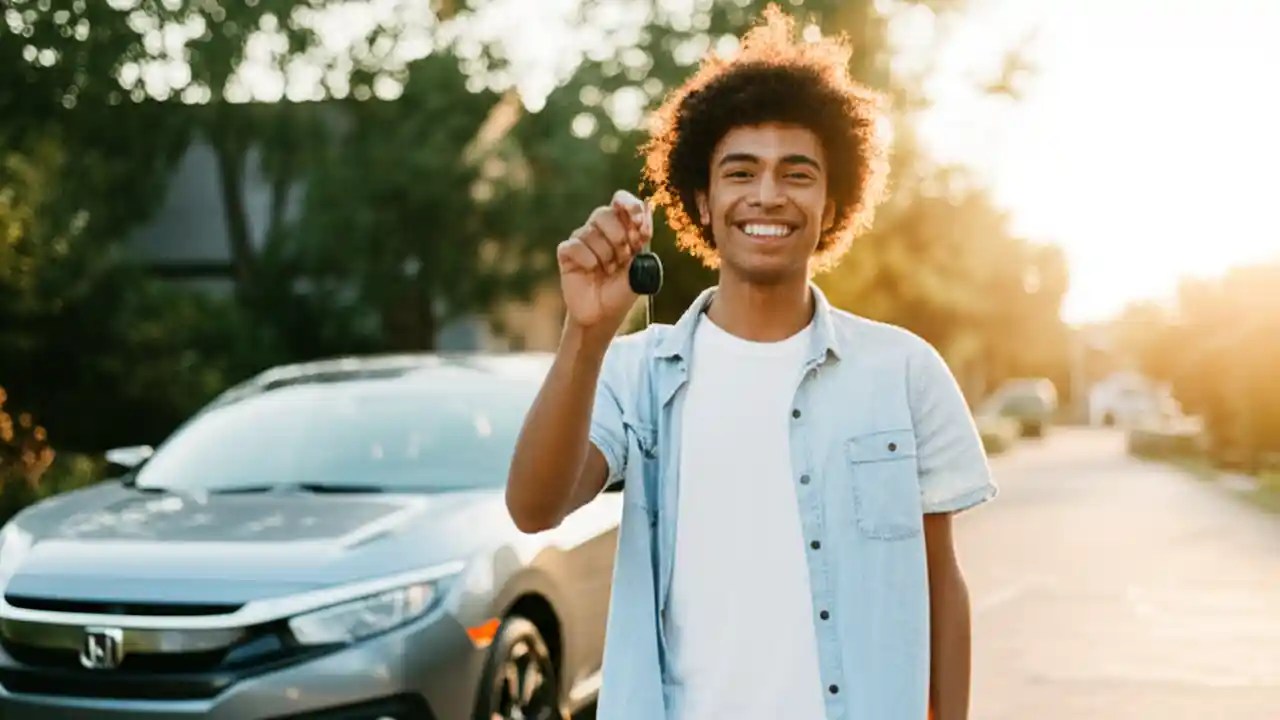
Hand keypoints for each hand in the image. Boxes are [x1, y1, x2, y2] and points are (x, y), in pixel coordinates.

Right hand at [557, 190, 652, 330]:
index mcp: (621, 226)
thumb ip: (644, 237)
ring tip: (607, 270)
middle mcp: (600, 229)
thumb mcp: (641, 265)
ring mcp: (582, 240)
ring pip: (590, 232)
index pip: (621, 199)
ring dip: (605, 254)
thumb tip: (647, 206)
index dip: (630, 207)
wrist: (603, 314)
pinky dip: (587, 259)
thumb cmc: (622, 289)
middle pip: (604, 213)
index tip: (640, 225)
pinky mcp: (567, 253)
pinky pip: (574, 246)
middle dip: (618, 236)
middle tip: (623, 256)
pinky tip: (591, 270)